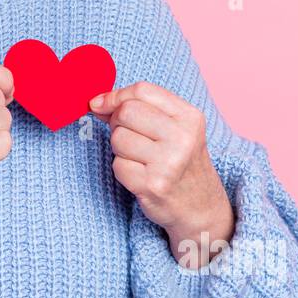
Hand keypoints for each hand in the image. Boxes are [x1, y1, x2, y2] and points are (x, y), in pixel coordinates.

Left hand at [89, 82, 233, 267]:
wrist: (201, 206)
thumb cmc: (180, 162)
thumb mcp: (175, 128)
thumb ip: (141, 108)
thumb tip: (97, 102)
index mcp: (189, 117)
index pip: (142, 90)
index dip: (115, 96)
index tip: (101, 105)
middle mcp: (183, 138)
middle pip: (126, 112)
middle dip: (117, 123)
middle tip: (130, 137)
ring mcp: (169, 163)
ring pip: (118, 139)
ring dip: (120, 149)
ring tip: (140, 159)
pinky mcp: (153, 185)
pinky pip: (118, 165)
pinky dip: (122, 170)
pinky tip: (140, 175)